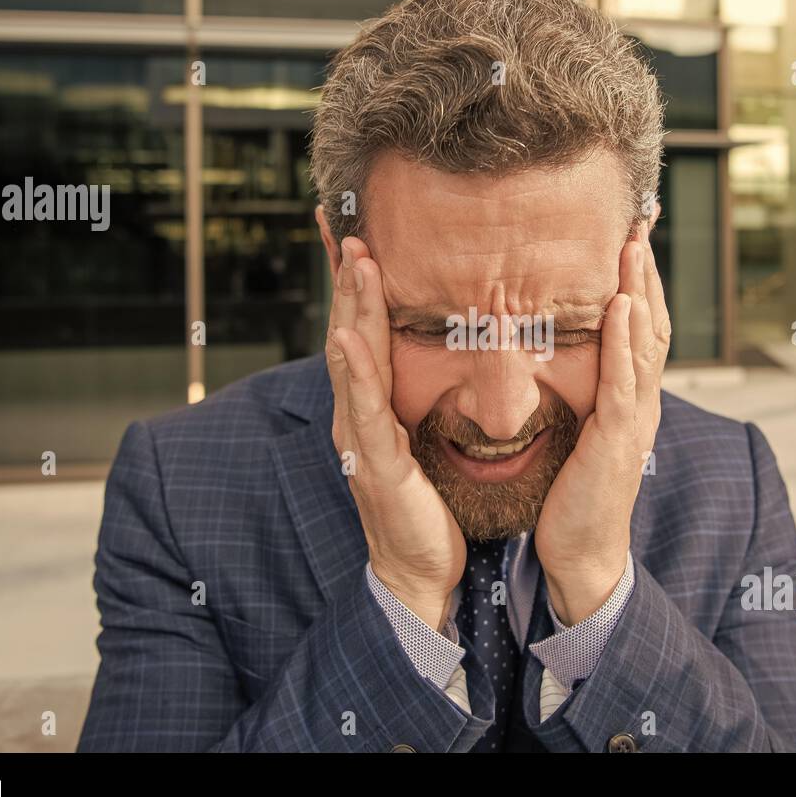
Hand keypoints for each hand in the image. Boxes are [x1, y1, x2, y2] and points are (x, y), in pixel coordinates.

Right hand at [325, 236, 465, 632]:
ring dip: (350, 309)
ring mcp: (361, 440)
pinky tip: (348, 339)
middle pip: (350, 334)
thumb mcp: (425, 439)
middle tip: (347, 226)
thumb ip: (423, 399)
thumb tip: (449, 354)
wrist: (421, 570)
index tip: (357, 235)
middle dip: (348, 281)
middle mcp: (358, 417)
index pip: (366, 333)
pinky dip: (355, 372)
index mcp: (373, 408)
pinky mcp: (376, 466)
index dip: (359, 286)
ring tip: (352, 261)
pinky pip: (364, 412)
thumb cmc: (427, 505)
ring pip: (352, 362)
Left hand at [534, 235, 670, 624]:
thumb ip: (575, 393)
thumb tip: (552, 353)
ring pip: (645, 343)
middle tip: (640, 220)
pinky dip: (623, 341)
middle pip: (651, 322)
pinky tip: (619, 306)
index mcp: (629, 399)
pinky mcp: (617, 441)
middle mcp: (641, 403)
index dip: (638, 281)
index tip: (629, 235)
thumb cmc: (569, 495)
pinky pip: (624, 382)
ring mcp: (635, 421)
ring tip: (633, 245)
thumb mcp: (574, 432)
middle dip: (646, 271)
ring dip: (640, 290)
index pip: (639, 327)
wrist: (578, 554)